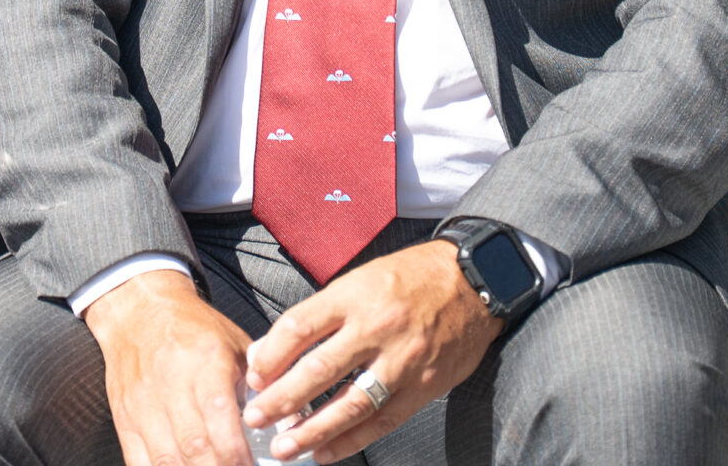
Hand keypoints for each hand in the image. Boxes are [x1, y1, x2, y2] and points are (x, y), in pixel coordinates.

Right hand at [83, 267, 256, 465]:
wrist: (138, 312)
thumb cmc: (194, 330)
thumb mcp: (235, 344)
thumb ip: (261, 382)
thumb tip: (290, 421)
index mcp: (205, 361)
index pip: (218, 414)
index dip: (235, 452)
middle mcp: (171, 384)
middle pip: (193, 445)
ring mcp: (143, 405)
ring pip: (166, 459)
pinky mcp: (125, 420)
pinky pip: (139, 462)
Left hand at [241, 240, 497, 462]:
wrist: (475, 282)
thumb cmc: (410, 278)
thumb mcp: (362, 279)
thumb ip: (322, 314)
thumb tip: (276, 350)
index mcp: (356, 295)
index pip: (300, 327)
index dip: (270, 355)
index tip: (252, 375)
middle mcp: (377, 328)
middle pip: (318, 370)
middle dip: (281, 399)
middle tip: (254, 418)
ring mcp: (402, 360)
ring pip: (349, 403)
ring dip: (312, 430)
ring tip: (285, 447)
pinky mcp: (424, 386)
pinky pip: (382, 420)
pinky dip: (352, 441)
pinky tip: (325, 453)